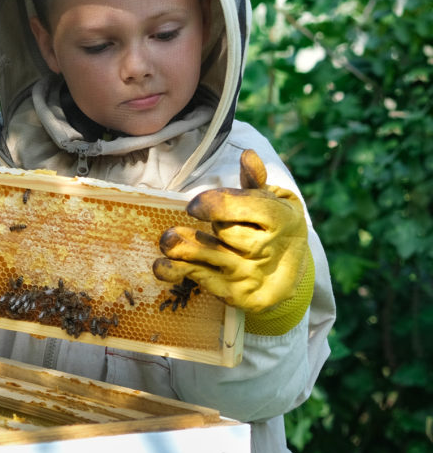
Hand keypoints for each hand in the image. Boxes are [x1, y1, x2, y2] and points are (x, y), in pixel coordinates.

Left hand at [154, 150, 313, 331]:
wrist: (290, 275)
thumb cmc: (276, 228)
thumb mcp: (275, 201)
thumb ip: (255, 182)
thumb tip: (247, 156)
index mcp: (283, 219)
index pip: (249, 207)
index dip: (217, 204)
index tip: (193, 207)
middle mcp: (271, 250)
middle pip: (228, 232)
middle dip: (209, 224)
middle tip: (197, 220)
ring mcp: (254, 275)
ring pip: (212, 256)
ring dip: (184, 247)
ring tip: (168, 239)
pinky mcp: (240, 296)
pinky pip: (205, 281)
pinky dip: (179, 272)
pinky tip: (162, 266)